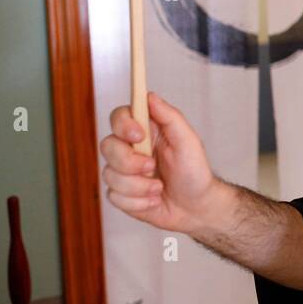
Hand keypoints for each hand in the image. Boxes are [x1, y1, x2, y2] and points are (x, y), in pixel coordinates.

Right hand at [99, 91, 230, 234]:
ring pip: (110, 174)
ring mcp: (122, 171)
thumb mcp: (188, 141)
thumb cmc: (194, 172)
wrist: (195, 207)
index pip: (119, 117)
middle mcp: (130, 148)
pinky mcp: (120, 193)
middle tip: (153, 167)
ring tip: (159, 188)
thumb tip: (149, 95)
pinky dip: (138, 202)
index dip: (123, 125)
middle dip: (130, 162)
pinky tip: (153, 200)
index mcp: (145, 131)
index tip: (138, 136)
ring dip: (139, 186)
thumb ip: (170, 116)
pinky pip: (114, 196)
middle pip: (107, 146)